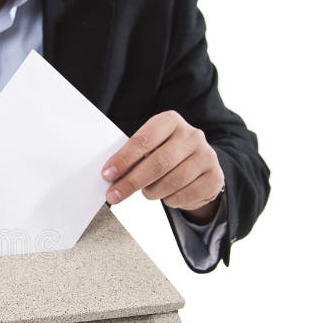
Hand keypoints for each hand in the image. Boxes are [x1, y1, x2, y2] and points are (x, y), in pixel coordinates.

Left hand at [101, 110, 224, 223]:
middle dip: (132, 182)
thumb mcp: (148, 149)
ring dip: (152, 192)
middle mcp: (192, 135)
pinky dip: (170, 200)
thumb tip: (110, 177)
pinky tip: (168, 196)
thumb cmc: (163, 155)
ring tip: (147, 192)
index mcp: (170, 121)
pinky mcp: (215, 177)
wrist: (197, 167)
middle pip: (158, 163)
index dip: (124, 159)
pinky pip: (185, 195)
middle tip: (114, 195)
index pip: (143, 140)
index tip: (107, 175)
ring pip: (172, 181)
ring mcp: (207, 155)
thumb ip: (132, 158)